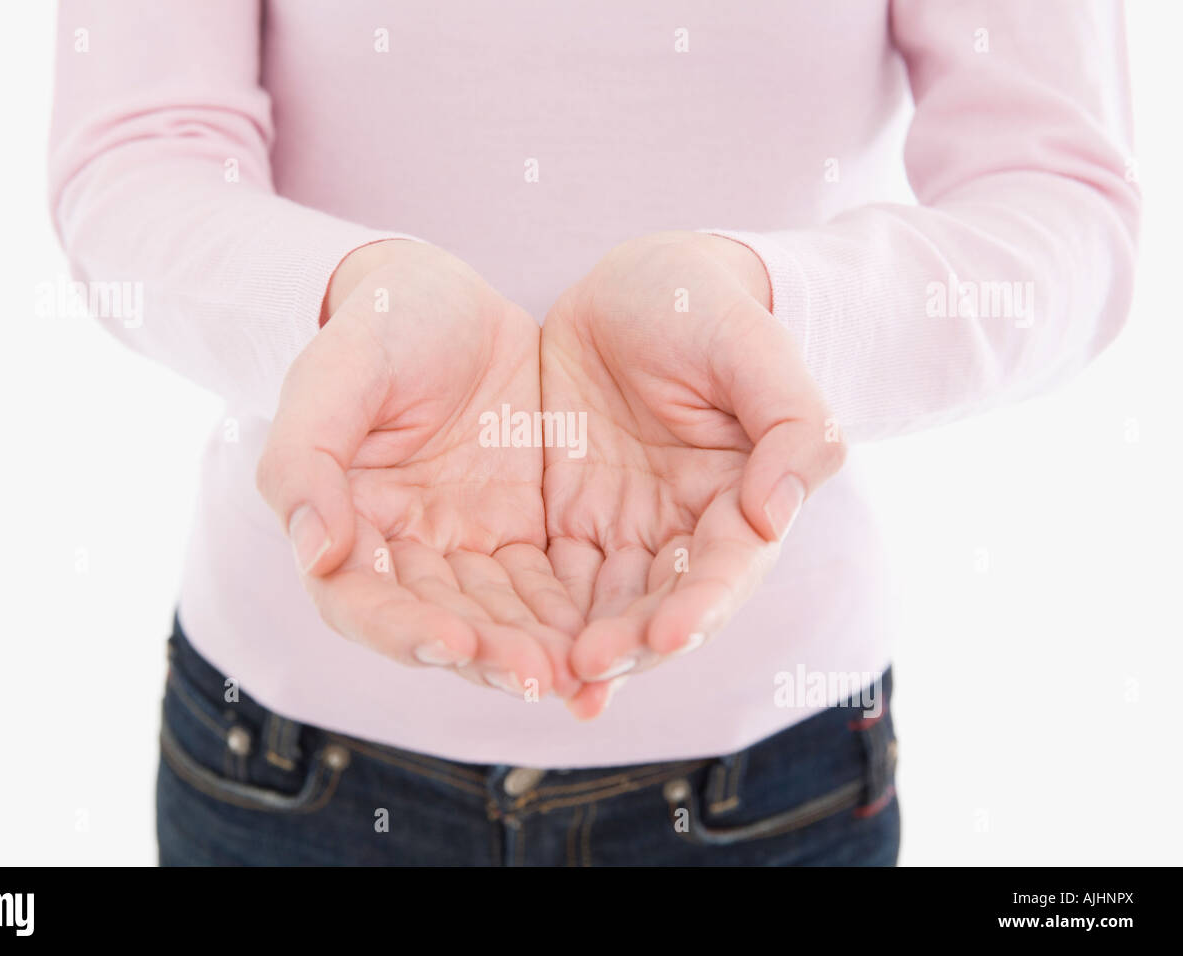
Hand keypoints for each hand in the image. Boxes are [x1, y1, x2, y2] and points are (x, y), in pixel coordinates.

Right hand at [257, 240, 582, 699]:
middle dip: (486, 658)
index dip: (399, 630)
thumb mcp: (336, 372)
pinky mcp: (524, 534)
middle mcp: (405, 551)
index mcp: (346, 523)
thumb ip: (305, 458)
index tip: (450, 641)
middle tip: (537, 676)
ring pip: (501, 619)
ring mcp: (467, 547)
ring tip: (581, 672)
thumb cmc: (382, 323)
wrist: (452, 293)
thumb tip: (314, 551)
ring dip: (536, 651)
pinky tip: (613, 634)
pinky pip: (553, 586)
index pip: (360, 601)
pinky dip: (578, 616)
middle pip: (440, 626)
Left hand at [540, 231, 845, 717]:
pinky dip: (530, 620)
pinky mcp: (568, 522)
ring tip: (538, 679)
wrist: (636, 282)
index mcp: (740, 496)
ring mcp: (623, 529)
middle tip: (586, 668)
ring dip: (575, 648)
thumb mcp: (749, 344)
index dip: (702, 603)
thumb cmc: (705, 305)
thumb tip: (776, 513)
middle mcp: (684, 529)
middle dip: (629, 643)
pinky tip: (498, 649)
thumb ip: (789, 424)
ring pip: (602, 608)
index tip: (670, 632)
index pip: (727, 565)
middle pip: (660, 605)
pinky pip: (547, 581)